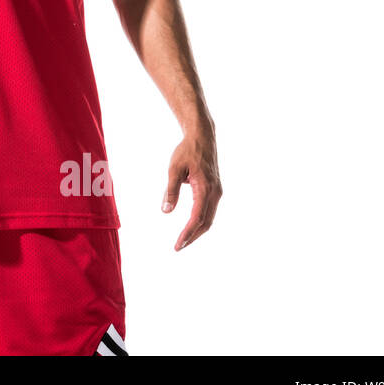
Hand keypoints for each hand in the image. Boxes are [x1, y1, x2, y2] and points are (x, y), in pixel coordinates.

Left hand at [162, 131, 221, 250]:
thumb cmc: (186, 151)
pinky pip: (209, 210)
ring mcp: (217, 192)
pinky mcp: (215, 189)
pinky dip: (201, 221)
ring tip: (184, 240)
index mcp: (205, 189)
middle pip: (205, 222)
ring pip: (209, 218)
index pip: (196, 218)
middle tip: (178, 247)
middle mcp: (214, 193)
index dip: (187, 233)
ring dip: (197, 230)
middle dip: (192, 236)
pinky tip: (191, 225)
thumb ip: (170, 190)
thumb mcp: (174, 169)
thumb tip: (166, 211)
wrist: (202, 137)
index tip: (177, 244)